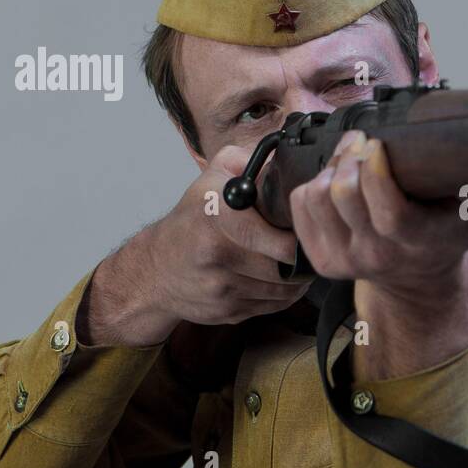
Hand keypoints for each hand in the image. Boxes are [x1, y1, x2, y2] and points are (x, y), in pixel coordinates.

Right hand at [79, 145, 311, 347]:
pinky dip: (285, 295)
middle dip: (304, 259)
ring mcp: (222, 287)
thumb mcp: (210, 180)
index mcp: (217, 216)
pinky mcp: (228, 312)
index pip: (280, 239)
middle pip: (286, 268)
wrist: (154, 269)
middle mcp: (218, 253)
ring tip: (299, 262)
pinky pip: (273, 306)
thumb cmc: (190, 222)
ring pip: (283, 290)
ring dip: (298, 279)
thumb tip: (281, 155)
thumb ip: (245, 161)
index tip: (307, 229)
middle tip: (312, 247)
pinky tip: (282, 280)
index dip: (300, 238)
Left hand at [288, 130, 467, 378]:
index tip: (377, 143)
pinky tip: (334, 180)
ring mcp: (346, 260)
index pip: (388, 212)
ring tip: (350, 159)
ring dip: (330, 168)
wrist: (420, 281)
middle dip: (349, 157)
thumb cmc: (446, 234)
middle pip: (343, 196)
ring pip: (316, 198)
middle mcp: (378, 255)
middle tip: (363, 142)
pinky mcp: (322, 260)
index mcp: (417, 242)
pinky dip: (312, 184)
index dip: (375, 171)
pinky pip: (300, 207)